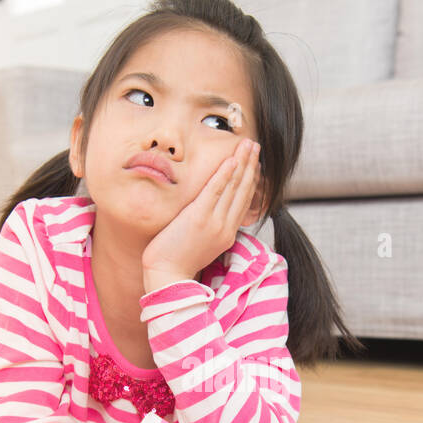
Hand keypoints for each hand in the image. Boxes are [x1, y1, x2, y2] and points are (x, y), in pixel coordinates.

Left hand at [141, 139, 261, 289]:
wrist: (167, 277)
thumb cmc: (176, 262)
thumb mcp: (200, 245)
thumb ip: (208, 228)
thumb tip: (207, 214)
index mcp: (227, 234)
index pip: (243, 202)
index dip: (250, 180)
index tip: (254, 163)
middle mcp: (225, 227)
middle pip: (242, 191)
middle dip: (250, 166)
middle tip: (255, 146)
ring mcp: (214, 223)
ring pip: (233, 187)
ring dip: (242, 163)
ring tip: (248, 145)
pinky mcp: (199, 218)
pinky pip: (216, 191)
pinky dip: (224, 174)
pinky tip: (231, 160)